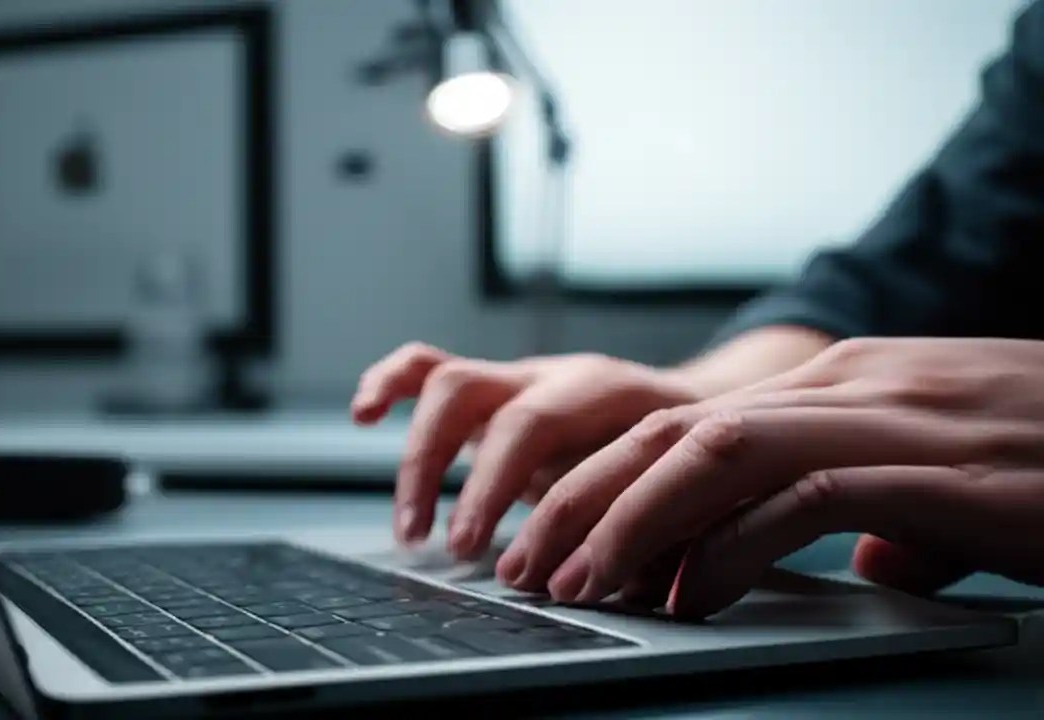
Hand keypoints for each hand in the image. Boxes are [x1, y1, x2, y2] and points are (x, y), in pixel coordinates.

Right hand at [350, 342, 703, 559]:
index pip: (529, 423)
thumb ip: (638, 520)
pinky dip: (390, 386)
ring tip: (409, 528)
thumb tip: (604, 576)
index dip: (490, 485)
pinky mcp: (493, 388)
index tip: (472, 549)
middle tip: (445, 549)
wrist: (701, 415)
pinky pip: (429, 368)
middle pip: (470, 397)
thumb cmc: (686, 462)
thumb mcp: (676, 486)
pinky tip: (364, 413)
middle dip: (441, 474)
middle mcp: (552, 374)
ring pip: (442, 381)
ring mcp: (518, 377)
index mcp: (602, 392)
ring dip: (416, 457)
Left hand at [497, 337, 1043, 616]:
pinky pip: (802, 503)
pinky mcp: (940, 474)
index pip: (687, 423)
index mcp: (840, 383)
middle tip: (526, 565)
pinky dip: (731, 552)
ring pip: (715, 454)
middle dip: (584, 500)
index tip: (552, 538)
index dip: (606, 482)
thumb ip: (888, 505)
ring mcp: (891, 420)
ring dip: (630, 523)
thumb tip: (856, 557)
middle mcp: (847, 386)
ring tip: (577, 584)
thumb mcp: (952, 477)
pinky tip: (689, 599)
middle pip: (674, 432)